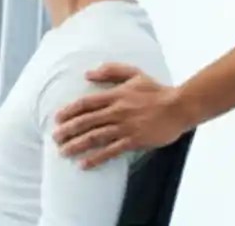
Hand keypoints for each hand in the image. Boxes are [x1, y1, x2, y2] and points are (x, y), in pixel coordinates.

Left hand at [51, 63, 189, 168]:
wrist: (180, 106)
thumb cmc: (157, 90)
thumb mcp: (134, 73)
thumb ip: (110, 70)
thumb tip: (87, 74)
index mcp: (115, 95)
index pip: (85, 103)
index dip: (69, 111)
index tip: (57, 119)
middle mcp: (116, 111)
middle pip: (86, 122)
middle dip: (68, 130)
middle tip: (55, 138)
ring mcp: (125, 127)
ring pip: (95, 137)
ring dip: (77, 145)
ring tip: (63, 151)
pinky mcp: (134, 140)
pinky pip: (111, 151)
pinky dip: (96, 158)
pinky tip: (84, 163)